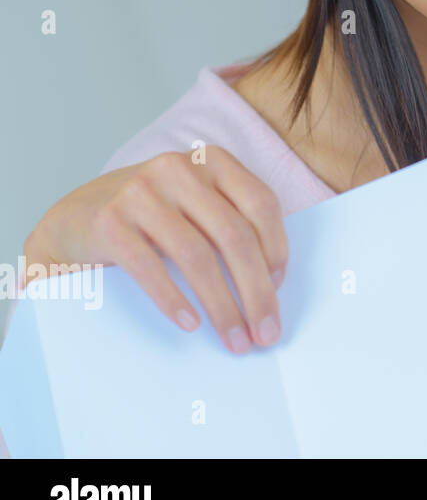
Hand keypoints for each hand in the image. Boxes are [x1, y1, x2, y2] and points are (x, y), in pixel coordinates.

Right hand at [23, 147, 287, 353]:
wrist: (75, 218)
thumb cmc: (154, 218)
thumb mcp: (198, 206)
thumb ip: (232, 226)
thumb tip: (272, 286)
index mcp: (212, 160)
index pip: (261, 204)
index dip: (277, 249)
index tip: (279, 288)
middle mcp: (179, 168)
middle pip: (234, 235)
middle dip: (256, 290)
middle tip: (266, 332)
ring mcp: (141, 192)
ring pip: (197, 255)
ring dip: (222, 306)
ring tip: (234, 338)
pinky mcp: (109, 221)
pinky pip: (150, 267)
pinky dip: (174, 299)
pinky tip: (191, 323)